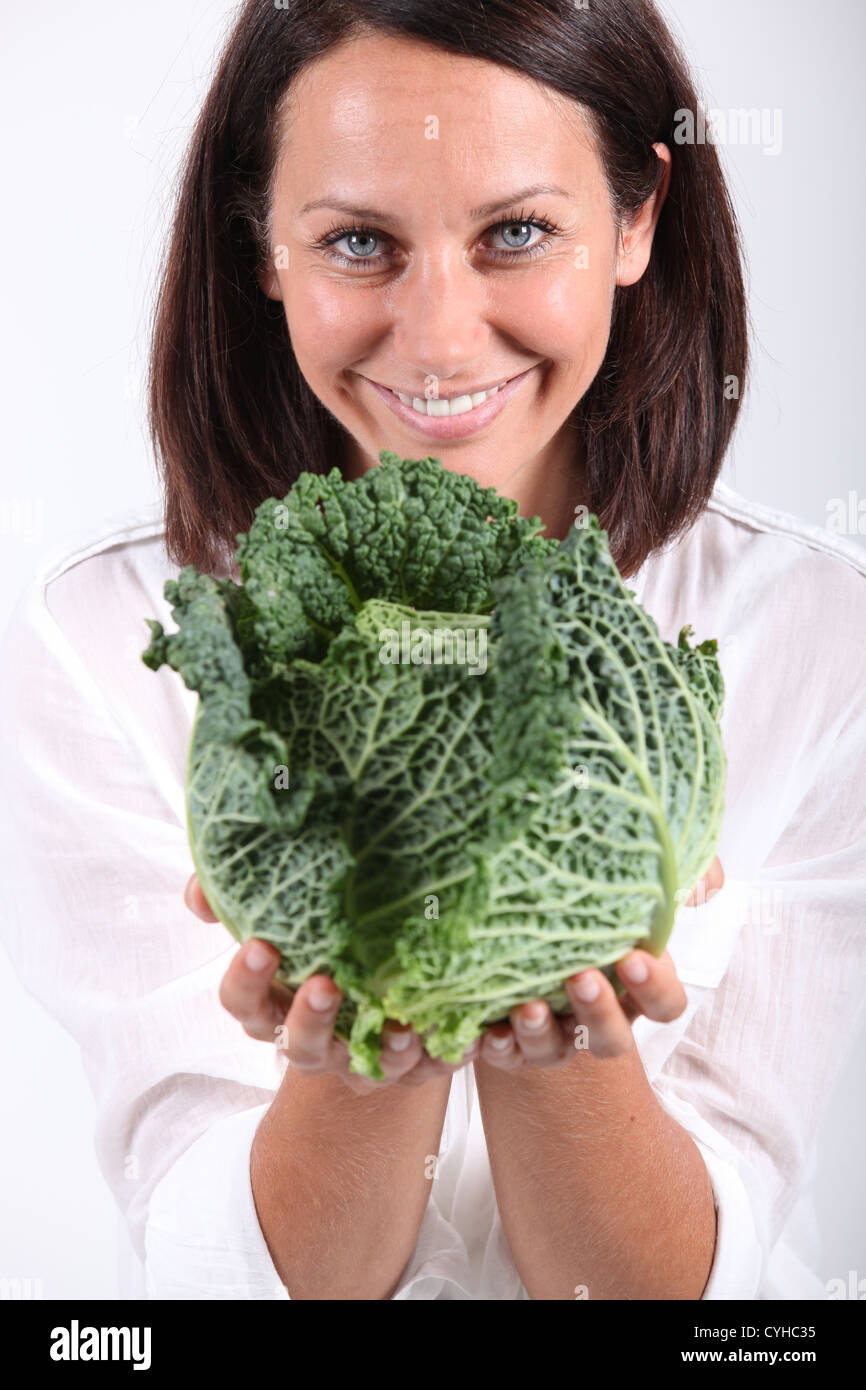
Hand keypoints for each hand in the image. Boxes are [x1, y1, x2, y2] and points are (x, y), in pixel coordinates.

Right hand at [184, 875, 479, 1093]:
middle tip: (324, 983)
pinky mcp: (409, 1068)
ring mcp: (360, 1062)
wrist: (380, 983)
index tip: (259, 945)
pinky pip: (426, 1072)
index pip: (244, 1005)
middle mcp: (313, 1044)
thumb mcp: (283, 921)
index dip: (246, 982)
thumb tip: (198, 886)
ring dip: (381, 1052)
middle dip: (309, 1020)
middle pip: (299, 1047)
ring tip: (400, 1028)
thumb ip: (239, 899)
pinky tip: (461, 1038)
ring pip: (362, 1069)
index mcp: (273, 1007)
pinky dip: (440, 1058)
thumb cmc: (319, 945)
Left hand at [474, 857, 725, 1070]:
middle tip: (581, 978)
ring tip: (528, 1007)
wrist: (521, 916)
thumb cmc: (590, 899)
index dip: (655, 988)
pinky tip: (488, 1030)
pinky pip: (505, 1054)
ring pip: (555, 1050)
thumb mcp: (638, 881)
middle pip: (613, 1039)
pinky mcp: (511, 1038)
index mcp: (634, 986)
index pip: (664, 1003)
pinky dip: (499, 1045)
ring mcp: (554, 1032)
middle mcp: (597, 1016)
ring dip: (542, 1033)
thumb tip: (705, 888)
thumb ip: (683, 875)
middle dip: (599, 1012)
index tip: (632, 958)